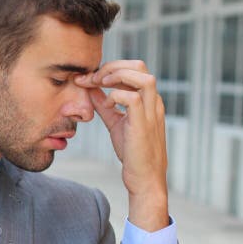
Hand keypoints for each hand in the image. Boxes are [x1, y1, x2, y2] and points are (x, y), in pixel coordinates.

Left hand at [75, 61, 168, 231]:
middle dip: (112, 66)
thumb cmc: (132, 152)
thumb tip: (90, 90)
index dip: (110, 68)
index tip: (89, 78)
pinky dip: (116, 97)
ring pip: (143, 77)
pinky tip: (107, 106)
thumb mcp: (115, 122)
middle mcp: (153, 102)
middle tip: (93, 78)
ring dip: (117, 76)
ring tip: (99, 85)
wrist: (144, 177)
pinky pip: (133, 99)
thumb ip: (105, 105)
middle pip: (140, 66)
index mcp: (148, 99)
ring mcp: (151, 112)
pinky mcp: (144, 124)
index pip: (134, 69)